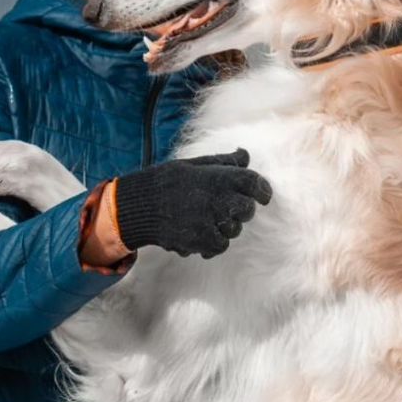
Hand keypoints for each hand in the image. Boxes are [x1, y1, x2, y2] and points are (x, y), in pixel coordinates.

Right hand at [113, 147, 271, 258]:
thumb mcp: (194, 165)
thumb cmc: (166, 181)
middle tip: (229, 208)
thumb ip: (223, 163)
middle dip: (242, 210)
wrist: (138, 205)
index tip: (264, 195)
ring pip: (234, 229)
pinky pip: (220, 245)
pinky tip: (199, 232)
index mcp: (216, 177)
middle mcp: (216, 199)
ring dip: (226, 226)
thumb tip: (245, 155)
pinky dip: (213, 241)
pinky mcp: (200, 241)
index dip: (263, 189)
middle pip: (247, 209)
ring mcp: (209, 221)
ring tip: (206, 219)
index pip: (253, 182)